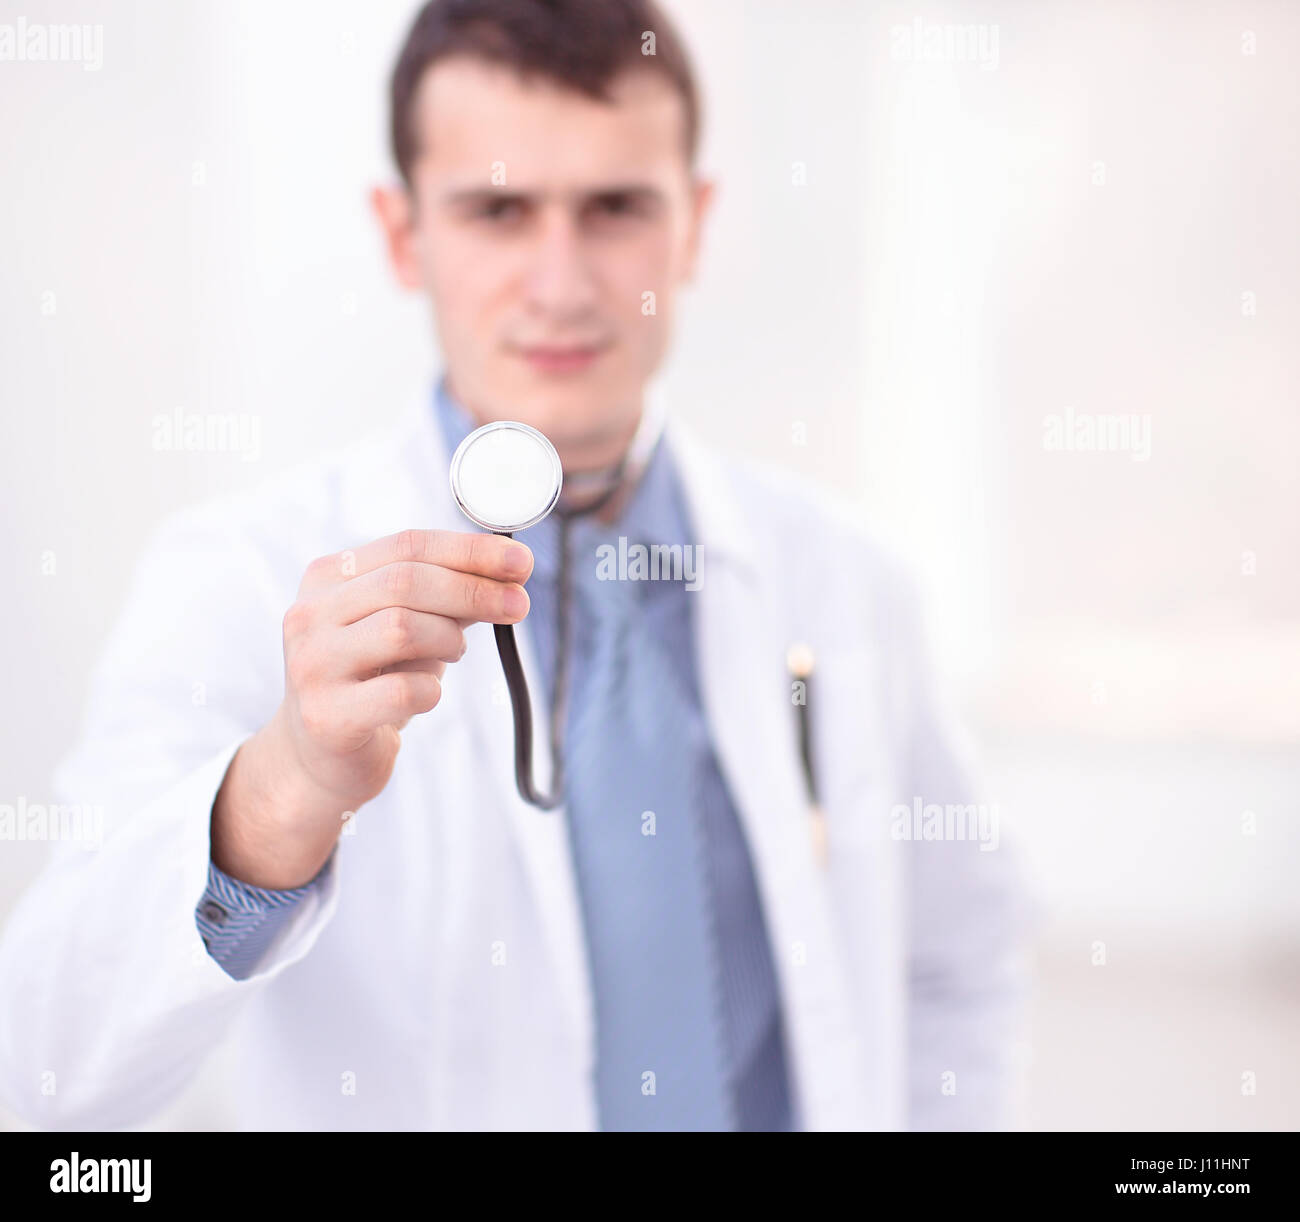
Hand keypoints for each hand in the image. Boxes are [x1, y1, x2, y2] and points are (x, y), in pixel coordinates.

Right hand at [211, 529, 531, 888]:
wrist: (321, 757)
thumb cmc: (373, 680)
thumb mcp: (407, 626)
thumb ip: (448, 597)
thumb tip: (510, 573)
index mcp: (328, 577)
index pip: (407, 545)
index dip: (469, 550)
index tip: (519, 562)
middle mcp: (309, 614)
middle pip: (406, 581)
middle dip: (473, 590)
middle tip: (519, 604)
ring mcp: (312, 665)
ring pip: (402, 627)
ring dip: (449, 639)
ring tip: (455, 652)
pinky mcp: (327, 716)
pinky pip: (403, 690)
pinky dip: (433, 690)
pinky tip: (429, 695)